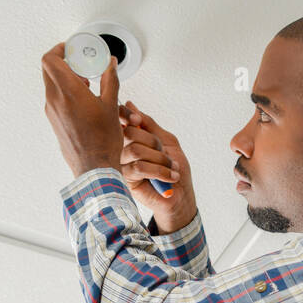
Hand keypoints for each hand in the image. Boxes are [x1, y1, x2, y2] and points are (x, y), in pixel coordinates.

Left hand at [41, 42, 123, 177]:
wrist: (94, 168)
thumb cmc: (103, 141)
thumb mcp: (111, 106)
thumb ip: (110, 80)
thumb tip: (110, 65)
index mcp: (68, 91)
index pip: (50, 59)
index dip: (58, 50)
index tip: (70, 49)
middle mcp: (55, 100)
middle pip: (49, 70)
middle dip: (63, 63)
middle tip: (79, 65)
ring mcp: (51, 112)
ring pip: (51, 85)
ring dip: (65, 79)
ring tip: (85, 85)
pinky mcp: (53, 122)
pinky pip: (54, 99)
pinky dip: (64, 93)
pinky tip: (82, 102)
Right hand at [118, 101, 196, 229]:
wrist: (180, 197)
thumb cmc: (174, 169)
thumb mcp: (167, 141)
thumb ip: (150, 124)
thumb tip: (130, 105)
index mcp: (131, 139)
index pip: (121, 120)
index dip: (127, 115)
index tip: (139, 119)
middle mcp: (123, 150)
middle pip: (130, 132)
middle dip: (153, 141)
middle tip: (166, 153)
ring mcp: (122, 165)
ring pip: (134, 150)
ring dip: (159, 157)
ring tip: (172, 167)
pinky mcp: (127, 180)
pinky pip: (138, 168)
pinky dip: (159, 170)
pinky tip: (170, 176)